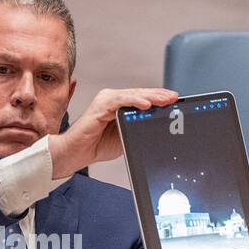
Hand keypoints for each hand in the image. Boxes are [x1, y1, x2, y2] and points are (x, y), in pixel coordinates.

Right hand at [48, 87, 176, 177]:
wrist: (74, 153)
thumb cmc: (95, 145)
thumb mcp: (124, 137)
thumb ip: (136, 128)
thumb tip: (156, 125)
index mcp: (118, 105)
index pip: (141, 98)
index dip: (158, 99)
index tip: (174, 101)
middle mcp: (112, 99)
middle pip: (140, 94)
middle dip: (159, 96)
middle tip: (174, 98)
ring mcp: (105, 100)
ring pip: (133, 95)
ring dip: (151, 97)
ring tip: (165, 100)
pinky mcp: (100, 106)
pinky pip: (121, 101)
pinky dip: (135, 102)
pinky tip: (147, 105)